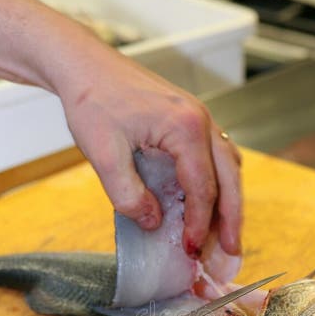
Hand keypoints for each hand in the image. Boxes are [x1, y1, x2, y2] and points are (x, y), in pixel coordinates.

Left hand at [0, 0, 241, 257]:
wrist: (83, 63)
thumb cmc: (92, 100)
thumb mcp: (103, 154)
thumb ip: (128, 194)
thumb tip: (154, 222)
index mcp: (185, 128)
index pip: (202, 187)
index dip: (198, 224)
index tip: (190, 250)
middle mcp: (201, 120)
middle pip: (230, 179)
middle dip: (231, 220)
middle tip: (230, 252)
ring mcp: (200, 118)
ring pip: (229, 167)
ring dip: (230, 202)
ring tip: (225, 233)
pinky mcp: (191, 119)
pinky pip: (217, 156)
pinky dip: (220, 183)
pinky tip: (212, 200)